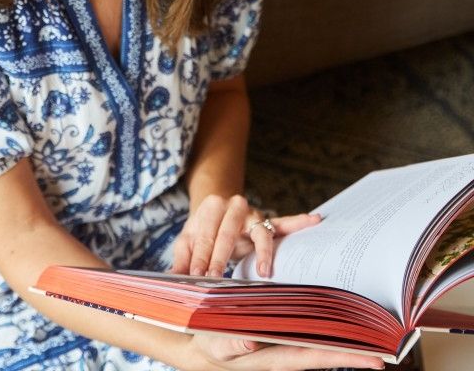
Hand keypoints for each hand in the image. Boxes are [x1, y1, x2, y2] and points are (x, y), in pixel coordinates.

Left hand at [170, 194, 320, 277]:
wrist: (215, 209)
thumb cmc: (201, 230)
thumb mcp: (186, 242)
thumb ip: (181, 260)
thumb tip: (172, 282)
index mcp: (210, 208)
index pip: (204, 234)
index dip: (199, 256)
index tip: (197, 276)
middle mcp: (233, 206)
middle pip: (227, 231)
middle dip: (221, 256)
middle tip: (217, 278)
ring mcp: (252, 214)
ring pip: (259, 231)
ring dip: (261, 253)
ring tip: (264, 272)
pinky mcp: (267, 221)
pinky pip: (284, 223)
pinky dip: (299, 222)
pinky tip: (314, 220)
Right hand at [177, 334, 384, 370]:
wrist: (189, 344)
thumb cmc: (200, 345)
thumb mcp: (210, 343)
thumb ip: (229, 344)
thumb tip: (251, 342)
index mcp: (270, 358)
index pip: (314, 358)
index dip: (344, 358)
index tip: (376, 360)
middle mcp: (279, 353)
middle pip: (322, 352)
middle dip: (353, 351)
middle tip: (385, 347)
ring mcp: (277, 344)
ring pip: (314, 342)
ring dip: (339, 338)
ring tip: (365, 332)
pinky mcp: (271, 335)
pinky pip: (300, 332)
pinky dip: (318, 326)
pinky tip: (327, 318)